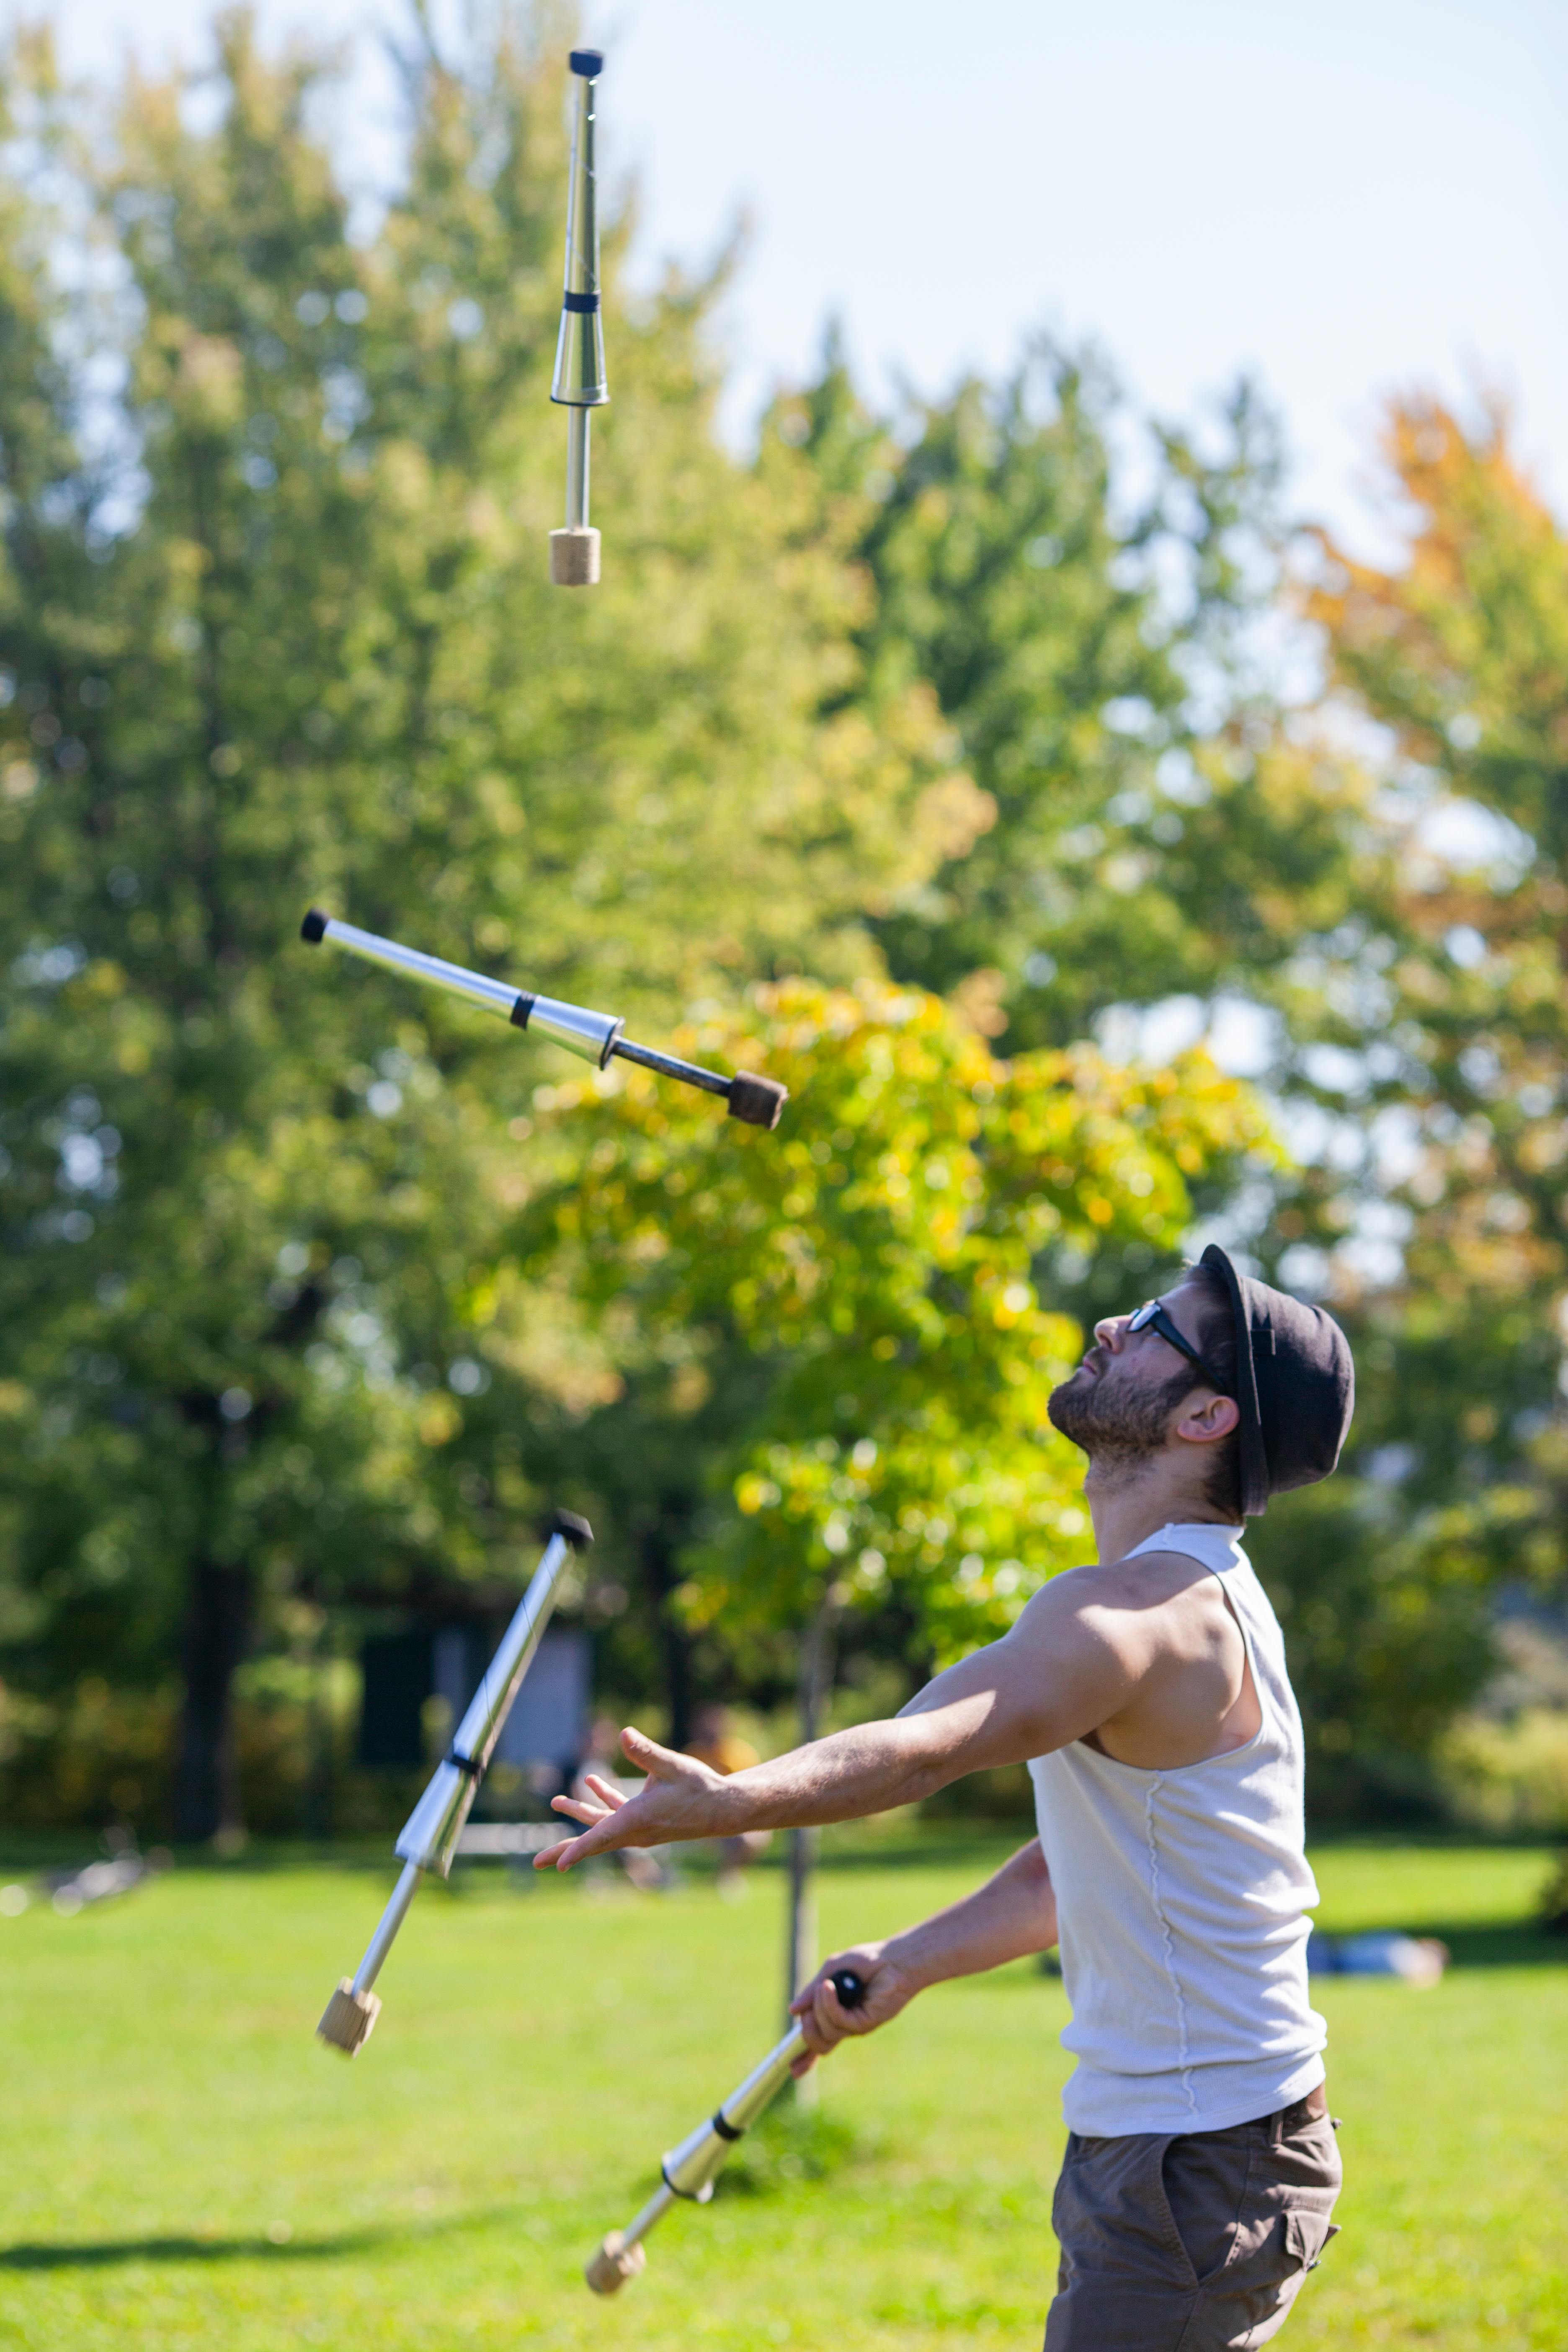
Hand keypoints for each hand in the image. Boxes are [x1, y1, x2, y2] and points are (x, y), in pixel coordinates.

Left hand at [533, 1726, 731, 1870]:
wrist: (723, 1808)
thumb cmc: (700, 1788)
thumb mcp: (673, 1766)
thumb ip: (646, 1752)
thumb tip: (624, 1734)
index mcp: (637, 1819)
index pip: (601, 1838)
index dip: (578, 1850)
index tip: (559, 1866)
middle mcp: (634, 1829)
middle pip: (593, 1842)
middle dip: (564, 1851)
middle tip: (538, 1863)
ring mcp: (638, 1828)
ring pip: (601, 1826)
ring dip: (578, 1813)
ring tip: (555, 1801)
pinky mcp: (644, 1820)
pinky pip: (616, 1814)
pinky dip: (602, 1799)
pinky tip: (592, 1781)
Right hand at [788, 1944, 919, 2074]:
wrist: (893, 1959)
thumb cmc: (865, 1962)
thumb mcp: (830, 1972)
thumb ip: (812, 1991)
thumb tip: (792, 2011)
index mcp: (834, 2014)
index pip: (817, 2040)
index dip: (803, 2056)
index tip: (792, 2068)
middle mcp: (844, 2024)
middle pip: (818, 2044)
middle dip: (806, 2030)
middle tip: (807, 2012)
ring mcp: (855, 2026)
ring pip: (826, 2032)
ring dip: (819, 2007)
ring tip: (826, 1985)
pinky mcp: (865, 2024)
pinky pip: (839, 2021)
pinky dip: (829, 2004)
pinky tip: (829, 1987)